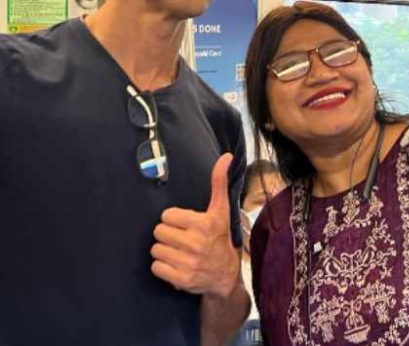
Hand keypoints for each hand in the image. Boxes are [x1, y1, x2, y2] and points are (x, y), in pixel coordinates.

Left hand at [151, 153, 240, 299]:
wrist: (226, 275)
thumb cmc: (219, 237)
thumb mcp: (221, 210)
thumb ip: (219, 182)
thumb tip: (226, 156)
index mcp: (204, 224)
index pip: (166, 216)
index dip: (174, 220)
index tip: (186, 225)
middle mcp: (196, 243)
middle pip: (158, 232)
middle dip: (168, 235)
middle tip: (181, 239)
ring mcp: (188, 262)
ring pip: (155, 250)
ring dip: (164, 251)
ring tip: (179, 252)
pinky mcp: (181, 279)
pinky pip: (156, 267)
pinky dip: (163, 267)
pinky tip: (176, 265)